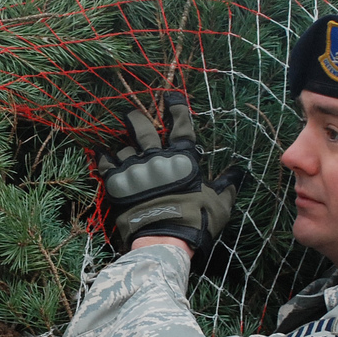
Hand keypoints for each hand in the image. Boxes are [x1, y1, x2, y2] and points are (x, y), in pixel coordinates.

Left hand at [95, 92, 244, 253]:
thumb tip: (238, 173)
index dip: (177, 109)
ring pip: (124, 148)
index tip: (170, 97)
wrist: (165, 239)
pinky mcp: (117, 185)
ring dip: (123, 146)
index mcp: (182, 160)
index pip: (181, 127)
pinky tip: (98, 152)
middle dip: (136, 118)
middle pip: (143, 129)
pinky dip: (102, 157)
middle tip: (129, 113)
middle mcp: (156, 159)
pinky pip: (106, 165)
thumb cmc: (197, 222)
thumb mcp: (220, 204)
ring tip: (119, 146)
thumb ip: (227, 186)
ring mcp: (135, 170)